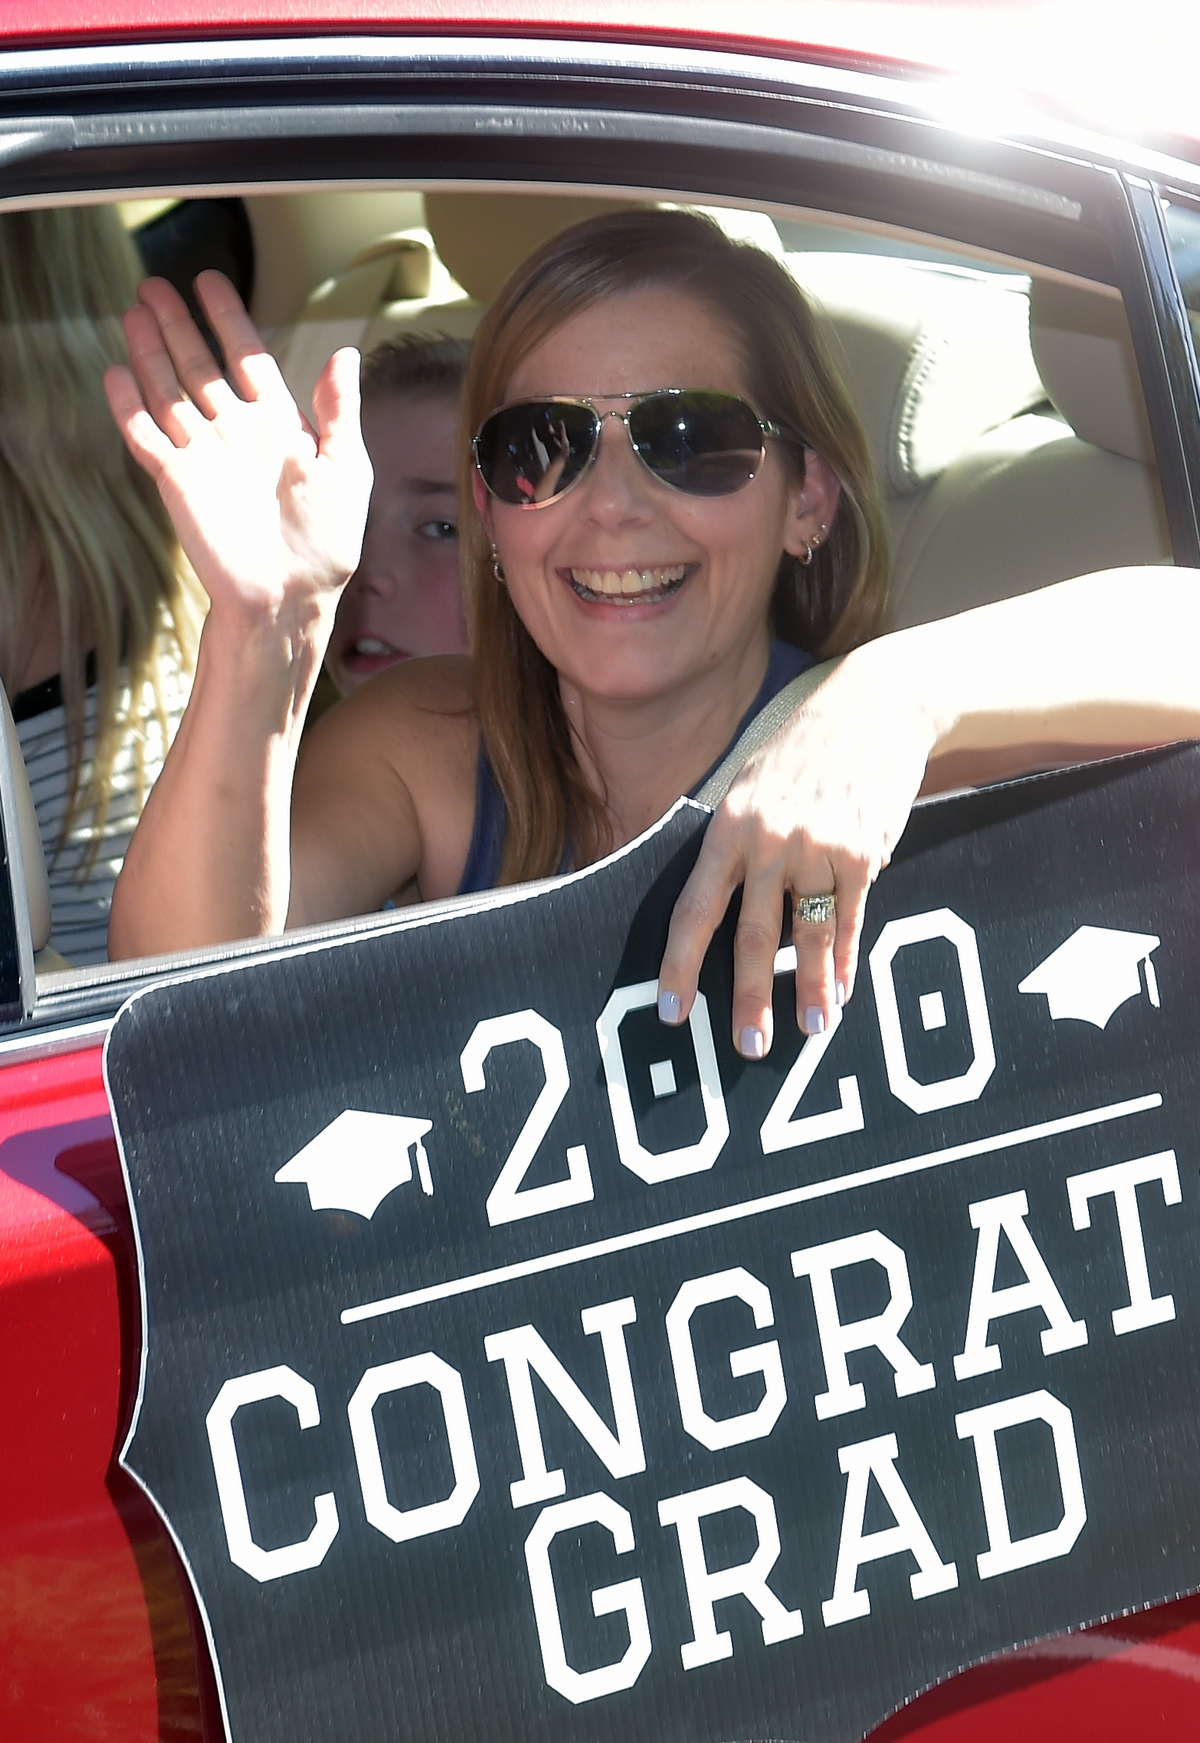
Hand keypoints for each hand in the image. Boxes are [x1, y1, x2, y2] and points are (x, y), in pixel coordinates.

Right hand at [104, 271, 371, 630]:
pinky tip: (115, 373)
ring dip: (150, 353)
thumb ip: (340, 410)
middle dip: (177, 325)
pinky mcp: (176, 482)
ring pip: (169, 392)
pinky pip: (147, 436)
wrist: (291, 596)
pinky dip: (129, 406)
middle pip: (199, 366)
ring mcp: (204, 456)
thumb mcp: (348, 468)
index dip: (228, 319)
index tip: (210, 282)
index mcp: (279, 426)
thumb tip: (345, 353)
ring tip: (133, 312)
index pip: (247, 358)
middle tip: (153, 284)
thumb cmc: (326, 543)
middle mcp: (237, 434)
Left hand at [656, 655, 936, 1055]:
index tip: (672, 1010)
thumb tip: (712, 899)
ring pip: (809, 936)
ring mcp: (819, 849)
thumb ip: (732, 840)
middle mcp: (769, 842)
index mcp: (728, 827)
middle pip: (755, 936)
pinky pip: (850, 919)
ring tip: (809, 1032)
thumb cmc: (802, 750)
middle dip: (750, 996)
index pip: (697, 908)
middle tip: (746, 1047)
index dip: (681, 964)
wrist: (874, 708)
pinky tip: (844, 991)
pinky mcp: (863, 855)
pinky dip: (846, 959)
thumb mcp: (750, 783)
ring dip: (810, 990)